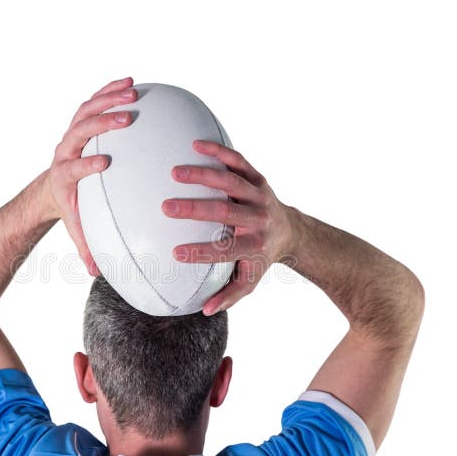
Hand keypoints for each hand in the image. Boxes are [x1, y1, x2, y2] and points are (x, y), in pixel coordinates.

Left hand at [46, 77, 136, 275]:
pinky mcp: (80, 121)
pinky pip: (93, 101)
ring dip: (108, 99)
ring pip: (86, 110)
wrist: (53, 186)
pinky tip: (131, 82)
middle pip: (80, 131)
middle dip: (101, 123)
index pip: (73, 168)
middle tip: (127, 118)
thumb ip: (86, 247)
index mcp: (63, 177)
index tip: (105, 163)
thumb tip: (98, 273)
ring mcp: (71, 133)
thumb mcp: (77, 227)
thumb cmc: (71, 207)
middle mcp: (64, 150)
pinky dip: (108, 89)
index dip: (85, 164)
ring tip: (133, 92)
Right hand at [162, 140, 293, 314]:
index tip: (175, 253)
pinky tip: (195, 145)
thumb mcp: (249, 281)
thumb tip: (205, 310)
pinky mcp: (258, 178)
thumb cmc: (260, 258)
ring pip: (231, 183)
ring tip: (174, 172)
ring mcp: (259, 195)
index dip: (201, 253)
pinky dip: (219, 152)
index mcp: (253, 246)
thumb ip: (228, 295)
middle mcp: (258, 220)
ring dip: (203, 176)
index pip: (225, 250)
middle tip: (166, 208)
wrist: (290, 232)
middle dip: (195, 210)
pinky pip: (239, 162)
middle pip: (226, 213)